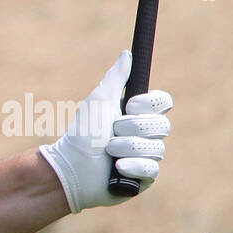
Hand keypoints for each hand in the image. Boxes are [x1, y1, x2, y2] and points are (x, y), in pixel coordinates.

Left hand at [38, 51, 171, 212]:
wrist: (68, 169)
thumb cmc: (81, 134)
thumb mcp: (99, 101)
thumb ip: (115, 78)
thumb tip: (127, 54)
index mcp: (138, 115)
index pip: (164, 102)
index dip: (149, 104)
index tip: (128, 106)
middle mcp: (145, 135)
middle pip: (162, 125)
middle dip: (131, 128)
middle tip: (111, 133)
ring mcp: (146, 157)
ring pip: (155, 148)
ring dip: (126, 147)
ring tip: (107, 152)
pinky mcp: (143, 178)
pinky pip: (151, 169)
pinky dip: (131, 166)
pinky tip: (117, 168)